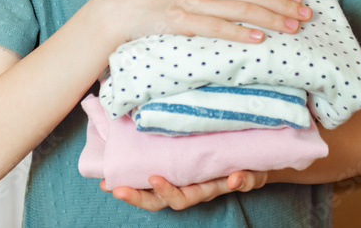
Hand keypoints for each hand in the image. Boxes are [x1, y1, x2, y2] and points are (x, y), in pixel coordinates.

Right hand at [92, 0, 312, 44]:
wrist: (115, 9)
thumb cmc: (151, 2)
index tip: (299, 1)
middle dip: (282, 4)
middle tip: (307, 16)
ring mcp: (190, 1)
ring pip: (239, 8)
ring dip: (269, 17)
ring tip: (291, 28)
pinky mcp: (178, 20)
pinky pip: (214, 26)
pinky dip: (238, 32)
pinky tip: (258, 39)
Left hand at [101, 171, 268, 211]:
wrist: (250, 160)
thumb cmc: (250, 167)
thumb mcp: (253, 174)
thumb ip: (246, 179)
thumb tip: (233, 180)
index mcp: (204, 189)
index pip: (182, 197)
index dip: (167, 191)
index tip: (153, 178)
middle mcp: (188, 187)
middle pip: (159, 201)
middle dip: (138, 197)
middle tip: (116, 189)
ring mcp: (180, 179)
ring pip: (152, 192)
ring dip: (130, 189)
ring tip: (107, 183)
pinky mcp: (175, 167)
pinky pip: (152, 175)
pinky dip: (134, 175)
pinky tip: (115, 169)